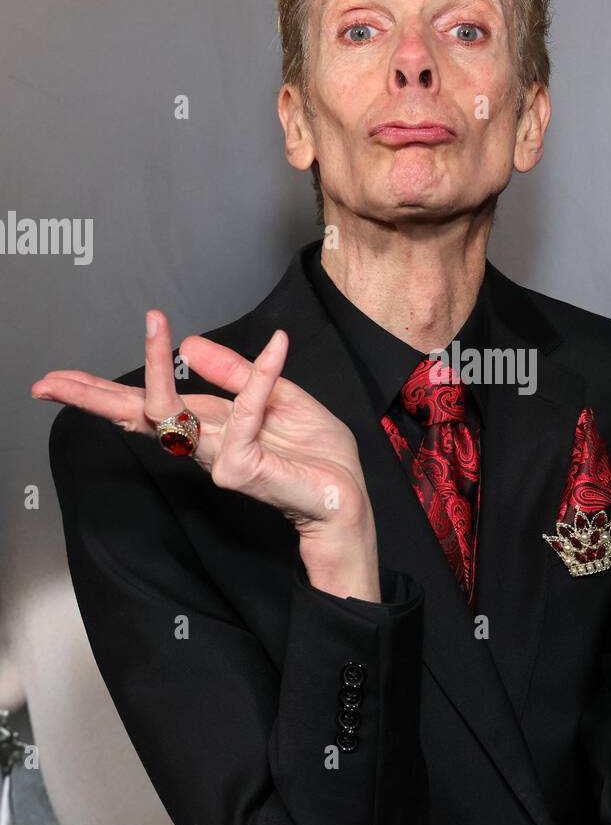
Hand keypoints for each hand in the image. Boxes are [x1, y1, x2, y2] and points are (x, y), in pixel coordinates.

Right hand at [32, 311, 379, 598]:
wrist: (347, 498)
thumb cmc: (317, 456)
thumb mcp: (280, 396)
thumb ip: (239, 372)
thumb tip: (189, 343)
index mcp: (209, 425)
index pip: (149, 404)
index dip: (103, 391)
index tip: (60, 375)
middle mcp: (207, 443)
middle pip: (137, 417)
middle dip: (92, 398)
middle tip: (49, 380)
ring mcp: (220, 459)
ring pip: (172, 413)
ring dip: (159, 367)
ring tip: (155, 325)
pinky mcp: (244, 469)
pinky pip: (245, 414)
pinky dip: (262, 377)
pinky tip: (276, 347)